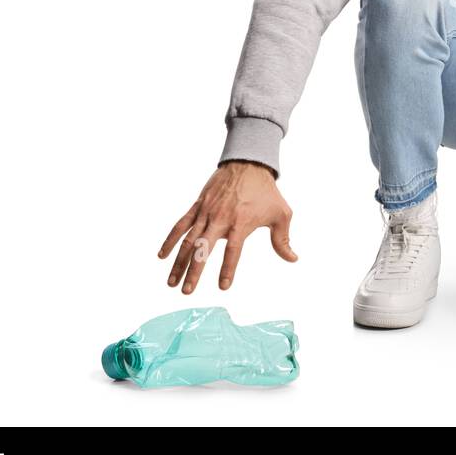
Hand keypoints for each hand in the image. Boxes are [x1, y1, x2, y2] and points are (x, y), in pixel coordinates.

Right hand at [158, 160, 297, 292]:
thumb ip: (283, 240)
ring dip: (178, 262)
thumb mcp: (281, 214)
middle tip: (186, 291)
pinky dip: (170, 240)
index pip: (233, 251)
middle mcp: (220, 219)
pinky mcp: (198, 205)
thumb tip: (293, 259)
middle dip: (193, 271)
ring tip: (171, 282)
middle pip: (203, 249)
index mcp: (241, 223)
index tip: (223, 286)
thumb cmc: (266, 191)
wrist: (248, 163)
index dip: (228, 269)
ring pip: (188, 240)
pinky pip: (180, 225)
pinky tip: (162, 255)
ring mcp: (206, 212)